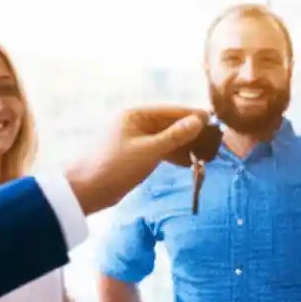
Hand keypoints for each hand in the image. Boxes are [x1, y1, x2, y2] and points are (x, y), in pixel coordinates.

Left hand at [65, 105, 208, 214]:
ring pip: (166, 137)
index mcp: (135, 114)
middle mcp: (135, 122)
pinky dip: (173, 154)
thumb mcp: (148, 151)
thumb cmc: (115, 167)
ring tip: (205, 151)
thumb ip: (175, 136)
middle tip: (214, 138)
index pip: (170, 110)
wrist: (86, 191)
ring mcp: (134, 138)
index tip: (214, 120)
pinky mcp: (134, 153)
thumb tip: (198, 121)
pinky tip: (188, 161)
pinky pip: (159, 149)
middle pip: (169, 123)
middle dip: (190, 131)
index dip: (192, 115)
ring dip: (183, 144)